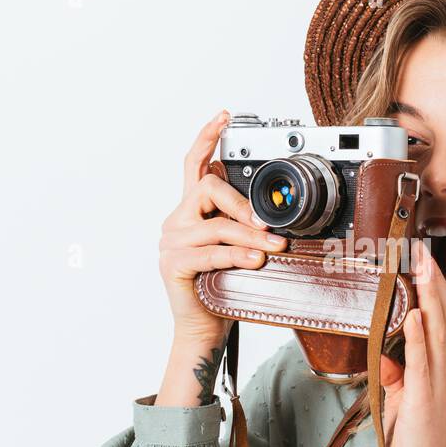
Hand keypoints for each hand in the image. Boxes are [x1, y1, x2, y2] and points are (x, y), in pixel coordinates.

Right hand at [157, 109, 290, 346]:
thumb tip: (273, 216)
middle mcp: (176, 220)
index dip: (207, 138)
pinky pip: (210, 252)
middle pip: (207, 189)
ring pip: (215, 224)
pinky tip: (255, 260)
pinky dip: (237, 255)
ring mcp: (171, 242)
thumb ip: (243, 226)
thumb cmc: (223, 287)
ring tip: (274, 249)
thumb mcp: (237, 248)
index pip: (193, 165)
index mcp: (190, 211)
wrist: (204, 329)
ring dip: (250, 235)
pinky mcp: (173, 264)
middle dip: (243, 205)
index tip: (224, 117)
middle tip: (270, 225)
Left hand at [377, 240, 445, 446]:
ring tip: (423, 266)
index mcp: (435, 366)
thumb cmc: (413, 439)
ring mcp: (436, 381)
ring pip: (439, 329)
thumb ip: (396, 375)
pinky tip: (418, 315)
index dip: (435, 288)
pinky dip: (421, 337)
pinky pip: (423, 362)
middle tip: (424, 249)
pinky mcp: (425, 397)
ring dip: (432, 296)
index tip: (423, 259)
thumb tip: (383, 356)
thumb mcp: (402, 400)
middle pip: (444, 314)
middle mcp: (441, 368)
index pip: (440, 318)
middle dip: (435, 280)